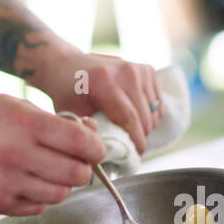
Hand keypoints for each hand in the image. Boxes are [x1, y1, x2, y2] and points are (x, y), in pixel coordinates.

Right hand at [0, 95, 106, 215]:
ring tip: (47, 171)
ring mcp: (6, 184)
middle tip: (74, 162)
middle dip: (83, 169)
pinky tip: (25, 181)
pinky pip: (37, 208)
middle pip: (76, 175)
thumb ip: (54, 121)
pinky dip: (39, 197)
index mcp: (24, 125)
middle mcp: (16, 156)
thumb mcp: (15, 106)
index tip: (94, 149)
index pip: (81, 143)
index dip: (96, 148)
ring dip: (61, 185)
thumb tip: (92, 134)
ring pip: (59, 195)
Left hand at [32, 49, 161, 155]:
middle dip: (140, 137)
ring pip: (154, 112)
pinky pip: (157, 102)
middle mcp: (126, 72)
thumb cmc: (65, 93)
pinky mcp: (147, 69)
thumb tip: (109, 159)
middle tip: (127, 146)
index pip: (130, 120)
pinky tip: (134, 116)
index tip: (135, 157)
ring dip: (146, 126)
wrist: (66, 65)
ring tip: (127, 130)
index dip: (136, 143)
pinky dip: (150, 114)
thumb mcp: (71, 116)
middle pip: (145, 118)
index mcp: (104, 82)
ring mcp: (138, 68)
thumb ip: (90, 135)